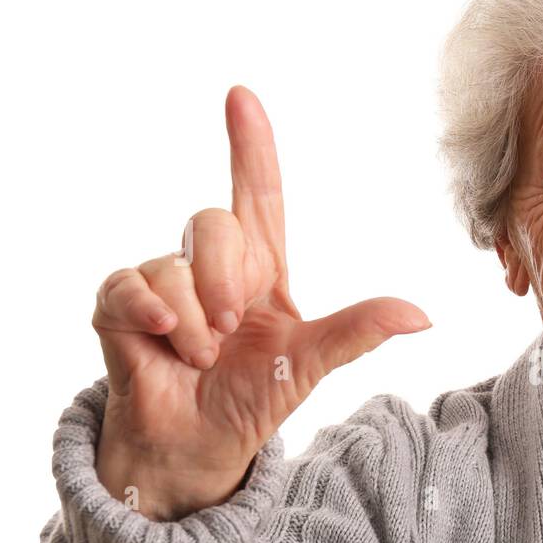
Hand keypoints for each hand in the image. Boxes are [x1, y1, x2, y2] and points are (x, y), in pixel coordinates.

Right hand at [92, 86, 429, 519]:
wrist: (200, 446)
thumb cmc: (254, 398)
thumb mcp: (311, 363)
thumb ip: (359, 332)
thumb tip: (422, 315)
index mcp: (259, 267)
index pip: (257, 193)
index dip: (250, 146)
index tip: (242, 96)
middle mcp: (209, 264)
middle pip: (212, 223)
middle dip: (225, 280)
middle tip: (232, 331)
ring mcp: (162, 282)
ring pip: (171, 264)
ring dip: (194, 321)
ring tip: (201, 356)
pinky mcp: (120, 305)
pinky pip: (129, 286)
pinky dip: (152, 313)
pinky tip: (165, 339)